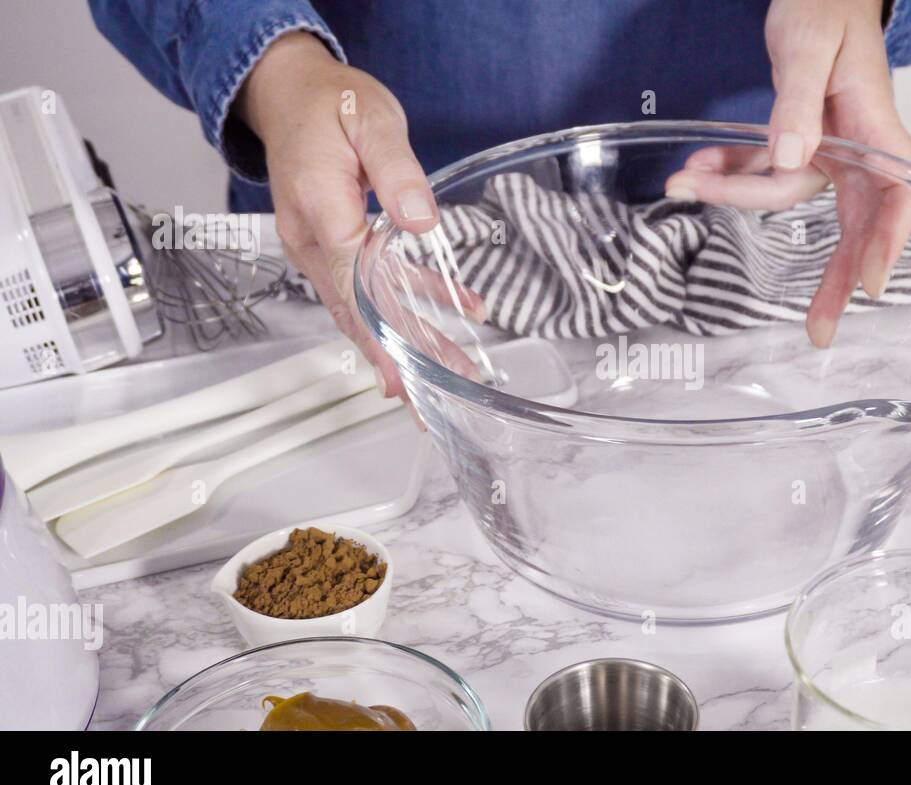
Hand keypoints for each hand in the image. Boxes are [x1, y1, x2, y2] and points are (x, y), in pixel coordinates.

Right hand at [236, 32, 481, 395]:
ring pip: (366, 307)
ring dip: (411, 340)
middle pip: (357, 312)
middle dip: (396, 360)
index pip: (352, 283)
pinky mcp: (336, 244)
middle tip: (428, 402)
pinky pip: (373, 284)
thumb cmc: (328, 102)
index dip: (380, 334)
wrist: (288, 91)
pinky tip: (457, 307)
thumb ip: (397, 171)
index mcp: (319, 208)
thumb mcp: (371, 120)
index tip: (400, 374)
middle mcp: (313, 238)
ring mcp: (321, 246)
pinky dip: (414, 301)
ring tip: (454, 370)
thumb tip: (421, 220)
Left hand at [666, 0, 910, 347]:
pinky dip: (729, 170)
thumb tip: (793, 155)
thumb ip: (799, 102)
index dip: (889, 240)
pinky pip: (764, 171)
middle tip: (819, 331)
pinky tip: (696, 167)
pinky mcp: (800, 146)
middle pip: (858, 226)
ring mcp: (830, 152)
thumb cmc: (826, 9)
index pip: (899, 192)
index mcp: (878, 127)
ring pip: (787, 195)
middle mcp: (859, 149)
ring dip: (734, 193)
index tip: (873, 283)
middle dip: (836, 278)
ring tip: (685, 181)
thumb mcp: (809, 48)